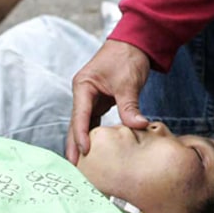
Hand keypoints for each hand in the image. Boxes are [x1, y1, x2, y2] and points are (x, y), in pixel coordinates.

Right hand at [66, 39, 151, 162]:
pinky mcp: (100, 101)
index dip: (80, 136)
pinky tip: (96, 152)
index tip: (84, 153)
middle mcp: (83, 93)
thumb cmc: (127, 57)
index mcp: (83, 86)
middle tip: (75, 169)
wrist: (135, 43)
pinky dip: (95, 136)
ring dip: (83, 143)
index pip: (79, 116)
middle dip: (75, 145)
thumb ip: (130, 106)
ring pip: (85, 125)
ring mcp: (91, 98)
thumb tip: (138, 126)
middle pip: (76, 124)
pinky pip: (95, 122)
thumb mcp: (128, 82)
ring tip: (83, 166)